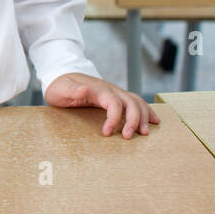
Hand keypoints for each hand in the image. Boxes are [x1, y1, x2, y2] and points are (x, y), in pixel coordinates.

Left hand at [45, 72, 159, 137]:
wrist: (61, 76)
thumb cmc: (60, 86)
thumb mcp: (60, 88)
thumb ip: (72, 89)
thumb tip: (84, 89)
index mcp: (98, 89)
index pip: (113, 103)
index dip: (113, 119)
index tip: (106, 133)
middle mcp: (110, 89)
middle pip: (130, 102)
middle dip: (133, 120)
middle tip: (128, 137)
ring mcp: (115, 92)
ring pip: (137, 102)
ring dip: (144, 117)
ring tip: (145, 132)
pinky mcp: (117, 96)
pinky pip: (136, 102)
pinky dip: (147, 111)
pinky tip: (154, 120)